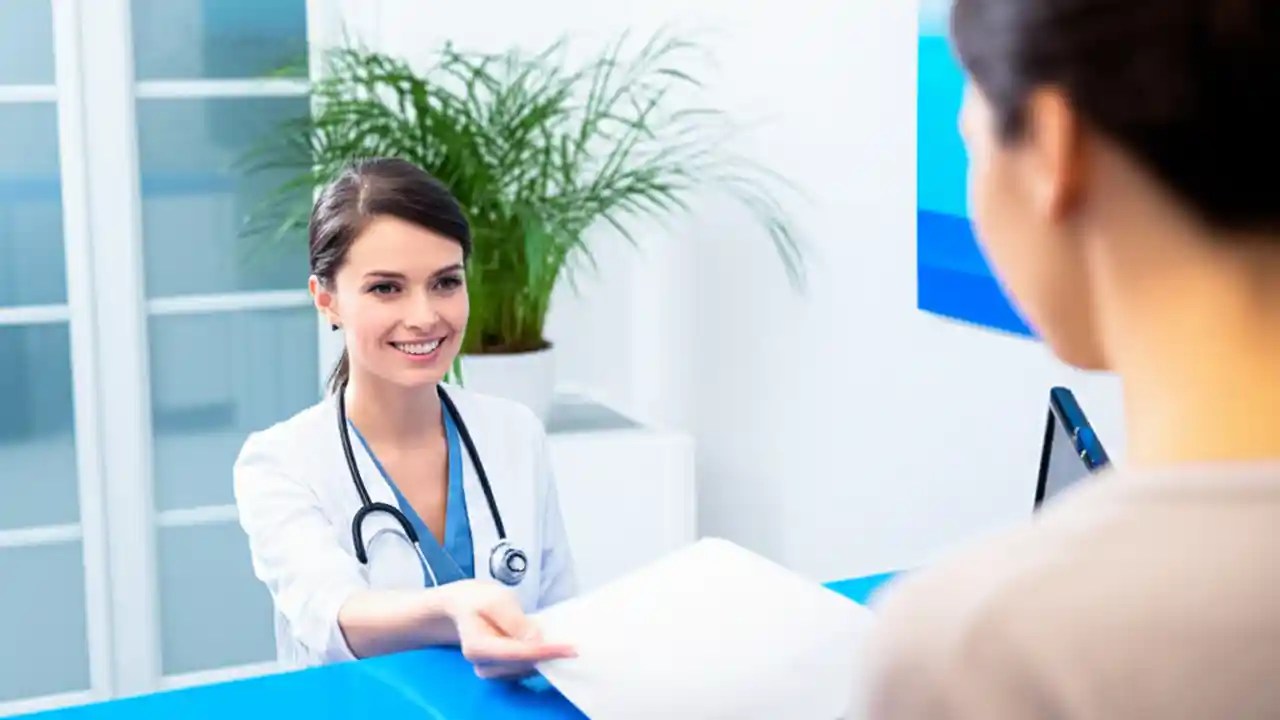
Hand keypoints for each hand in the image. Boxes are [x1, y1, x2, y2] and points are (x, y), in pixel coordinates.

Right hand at [440, 580, 575, 678]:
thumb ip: (514, 620)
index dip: (546, 652)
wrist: (462, 607)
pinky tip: (547, 647)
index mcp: (478, 648)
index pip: (518, 654)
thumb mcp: (496, 600)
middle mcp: (483, 666)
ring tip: (560, 643)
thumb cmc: (478, 600)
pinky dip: (537, 659)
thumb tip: (536, 640)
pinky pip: (523, 669)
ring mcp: (490, 671)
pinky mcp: (499, 671)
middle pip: (523, 665)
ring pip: (525, 670)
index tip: (571, 649)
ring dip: (544, 659)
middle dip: (548, 656)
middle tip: (572, 645)